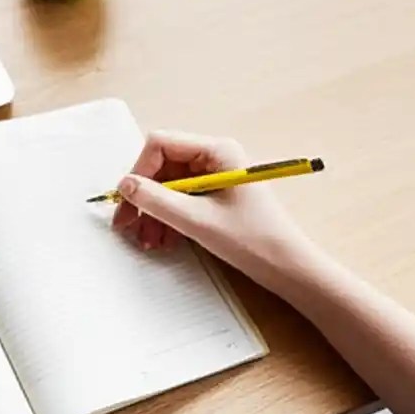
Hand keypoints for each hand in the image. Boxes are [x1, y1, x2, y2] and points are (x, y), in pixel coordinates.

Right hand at [111, 131, 319, 293]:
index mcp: (217, 151)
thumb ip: (157, 200)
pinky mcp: (215, 196)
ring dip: (153, 213)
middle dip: (144, 198)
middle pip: (162, 167)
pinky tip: (163, 240)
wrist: (289, 269)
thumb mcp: (198, 221)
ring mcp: (215, 177)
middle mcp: (215, 158)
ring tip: (148, 240)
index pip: (161, 145)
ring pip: (168, 187)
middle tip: (127, 224)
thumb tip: (125, 185)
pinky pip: (181, 200)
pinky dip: (168, 219)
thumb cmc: (255, 241)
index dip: (139, 171)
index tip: (128, 200)